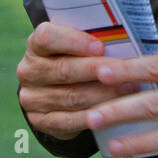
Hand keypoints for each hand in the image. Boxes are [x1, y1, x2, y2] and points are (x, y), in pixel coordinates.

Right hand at [17, 21, 139, 140]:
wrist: (59, 89)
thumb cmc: (77, 57)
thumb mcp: (80, 44)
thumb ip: (93, 39)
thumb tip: (122, 38)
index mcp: (36, 45)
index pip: (47, 37)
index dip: (73, 41)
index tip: (100, 47)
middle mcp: (29, 71)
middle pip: (63, 69)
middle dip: (98, 70)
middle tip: (126, 71)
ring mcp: (32, 98)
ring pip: (70, 96)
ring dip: (102, 94)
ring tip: (128, 89)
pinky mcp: (40, 120)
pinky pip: (68, 120)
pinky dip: (92, 116)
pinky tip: (111, 113)